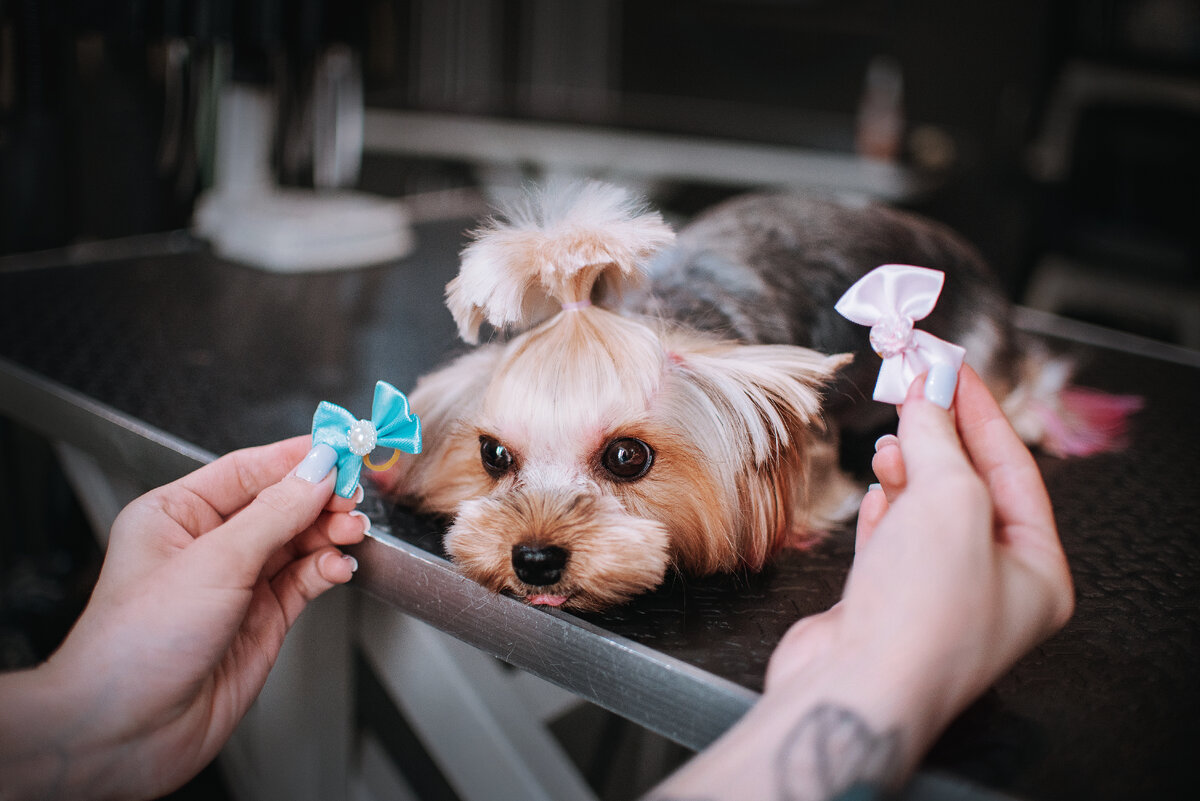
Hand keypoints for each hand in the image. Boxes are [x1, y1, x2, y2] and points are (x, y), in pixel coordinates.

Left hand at [0, 436, 367, 800]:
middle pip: (280, 504)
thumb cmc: (134, 646)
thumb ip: (275, 514)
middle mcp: (207, 546)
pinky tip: (337, 568)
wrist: (127, 731)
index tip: (339, 448)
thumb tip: (316, 473)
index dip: (296, 458)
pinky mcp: (262, 620)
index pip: (247, 470)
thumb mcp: (214, 562)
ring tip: (351, 531)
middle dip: (319, 499)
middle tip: (352, 496)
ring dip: (329, 534)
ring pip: (298, 542)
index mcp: (176, 515)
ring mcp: (236, 584)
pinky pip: (305, 581)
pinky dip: (327, 570)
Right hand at [650, 365, 1073, 800]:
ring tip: (890, 449)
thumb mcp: (947, 500)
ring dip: (908, 473)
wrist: (854, 688)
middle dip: (940, 441)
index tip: (949, 368)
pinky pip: (892, 543)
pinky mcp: (885, 605)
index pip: (1014, 471)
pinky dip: (885, 512)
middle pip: (969, 490)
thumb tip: (927, 392)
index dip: (980, 412)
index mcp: (1036, 573)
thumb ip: (938, 439)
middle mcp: (992, 589)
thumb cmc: (920, 612)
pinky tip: (876, 494)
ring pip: (927, 514)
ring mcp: (936, 599)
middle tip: (912, 392)